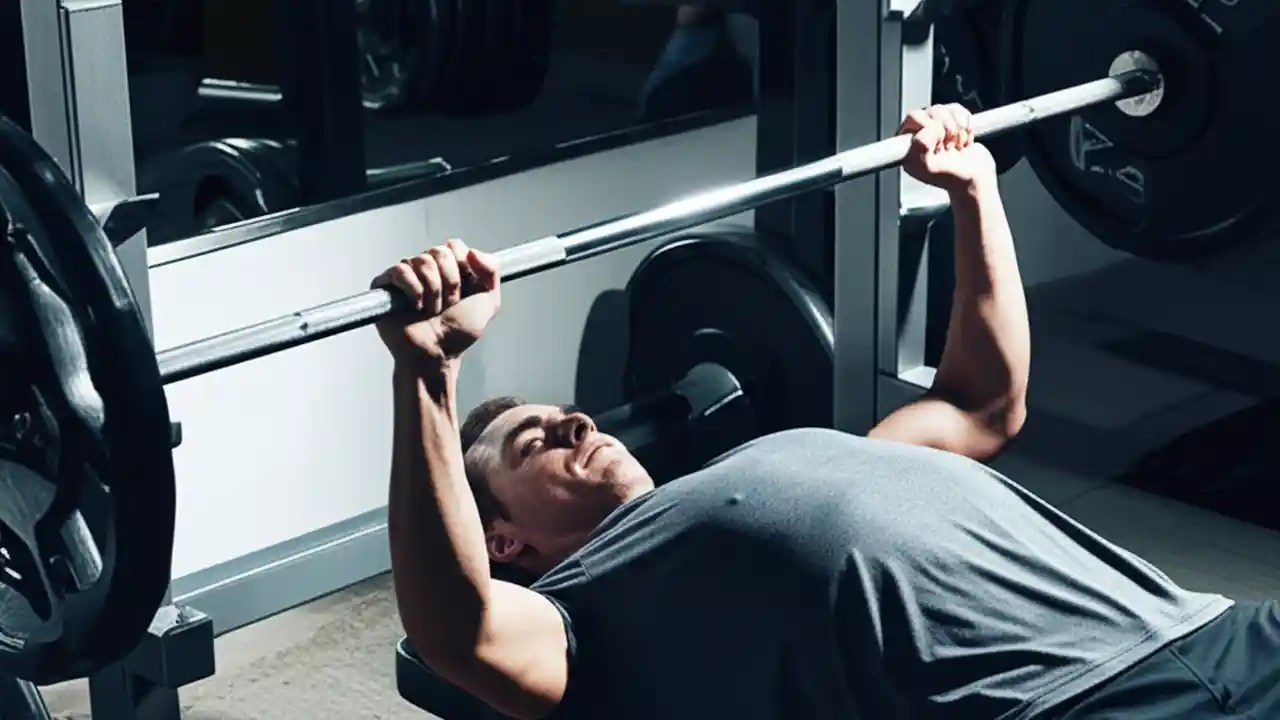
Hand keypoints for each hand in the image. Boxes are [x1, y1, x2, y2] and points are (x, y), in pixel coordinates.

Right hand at [370, 238, 501, 368]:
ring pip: (422, 261)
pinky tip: (415, 307)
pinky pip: (400, 270)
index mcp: (450, 268)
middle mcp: (428, 269)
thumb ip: (492, 270)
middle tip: (447, 305)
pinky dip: (413, 290)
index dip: (462, 268)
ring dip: (433, 291)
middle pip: (439, 251)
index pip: (455, 246)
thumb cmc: (457, 334)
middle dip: (450, 283)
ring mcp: (406, 276)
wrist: (435, 354)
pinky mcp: (385, 285)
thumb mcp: (489, 302)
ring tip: (431, 311)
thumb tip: (472, 251)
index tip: (464, 293)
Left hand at [898, 104, 996, 193]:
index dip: (929, 128)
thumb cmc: (951, 177)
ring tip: (957, 145)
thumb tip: (927, 129)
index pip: (914, 118)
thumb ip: (920, 146)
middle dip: (946, 128)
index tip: (937, 147)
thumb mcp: (929, 167)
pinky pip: (958, 109)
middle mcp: (918, 134)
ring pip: (945, 109)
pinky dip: (966, 125)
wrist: (975, 178)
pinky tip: (964, 140)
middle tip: (949, 146)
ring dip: (957, 129)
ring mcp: (935, 127)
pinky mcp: (951, 122)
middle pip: (931, 111)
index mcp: (907, 145)